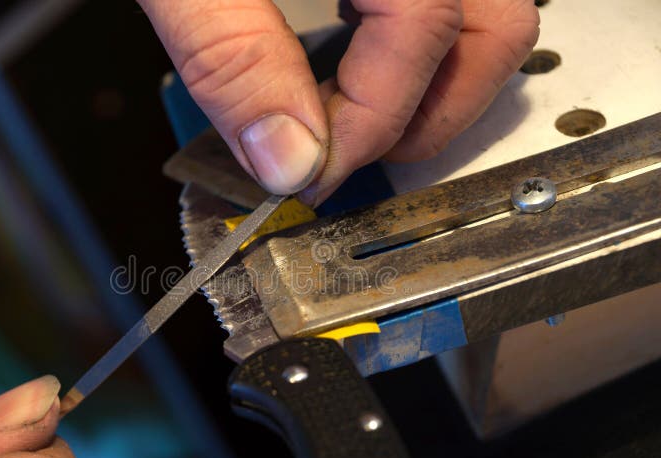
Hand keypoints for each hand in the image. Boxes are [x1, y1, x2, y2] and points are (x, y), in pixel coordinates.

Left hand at [139, 0, 538, 204]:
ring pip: (488, 10)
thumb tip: (285, 158)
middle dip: (424, 114)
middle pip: (493, 26)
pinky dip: (418, 42)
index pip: (424, 32)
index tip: (312, 174)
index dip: (372, 124)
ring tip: (354, 119)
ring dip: (433, 85)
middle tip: (348, 156)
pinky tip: (355, 56)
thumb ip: (230, 55)